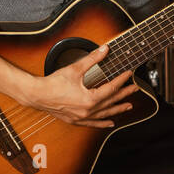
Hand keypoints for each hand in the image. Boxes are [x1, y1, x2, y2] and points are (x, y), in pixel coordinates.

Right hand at [20, 43, 138, 127]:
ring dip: (117, 109)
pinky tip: (110, 123)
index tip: (129, 74)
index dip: (122, 80)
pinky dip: (103, 123)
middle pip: (111, 102)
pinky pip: (93, 123)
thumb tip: (104, 50)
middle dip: (124, 94)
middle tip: (135, 88)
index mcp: (90, 99)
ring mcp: (82, 117)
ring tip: (129, 106)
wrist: (38, 95)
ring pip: (105, 114)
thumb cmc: (54, 83)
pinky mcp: (76, 120)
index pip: (111, 89)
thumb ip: (92, 59)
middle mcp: (88, 111)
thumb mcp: (75, 69)